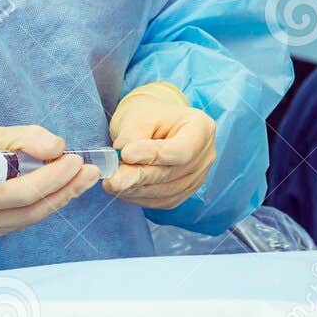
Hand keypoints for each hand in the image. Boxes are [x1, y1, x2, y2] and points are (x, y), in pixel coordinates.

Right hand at [0, 122, 100, 239]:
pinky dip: (44, 204)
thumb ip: (25, 138)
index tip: (74, 159)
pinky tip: (61, 189)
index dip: (52, 177)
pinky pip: (22, 221)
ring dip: (59, 198)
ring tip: (82, 179)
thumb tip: (58, 147)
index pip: (20, 190)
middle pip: (29, 209)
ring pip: (29, 218)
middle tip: (89, 171)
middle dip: (64, 189)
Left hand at [103, 83, 216, 209]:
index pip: (181, 150)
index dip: (154, 155)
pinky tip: (122, 188)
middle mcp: (205, 156)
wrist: (152, 125)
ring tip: (111, 181)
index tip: (126, 154)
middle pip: (172, 173)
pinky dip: (139, 196)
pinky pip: (161, 201)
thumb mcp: (138, 116)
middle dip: (138, 176)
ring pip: (165, 191)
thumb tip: (123, 158)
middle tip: (112, 179)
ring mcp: (197, 178)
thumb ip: (132, 136)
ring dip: (135, 189)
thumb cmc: (147, 115)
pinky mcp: (183, 193)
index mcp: (201, 128)